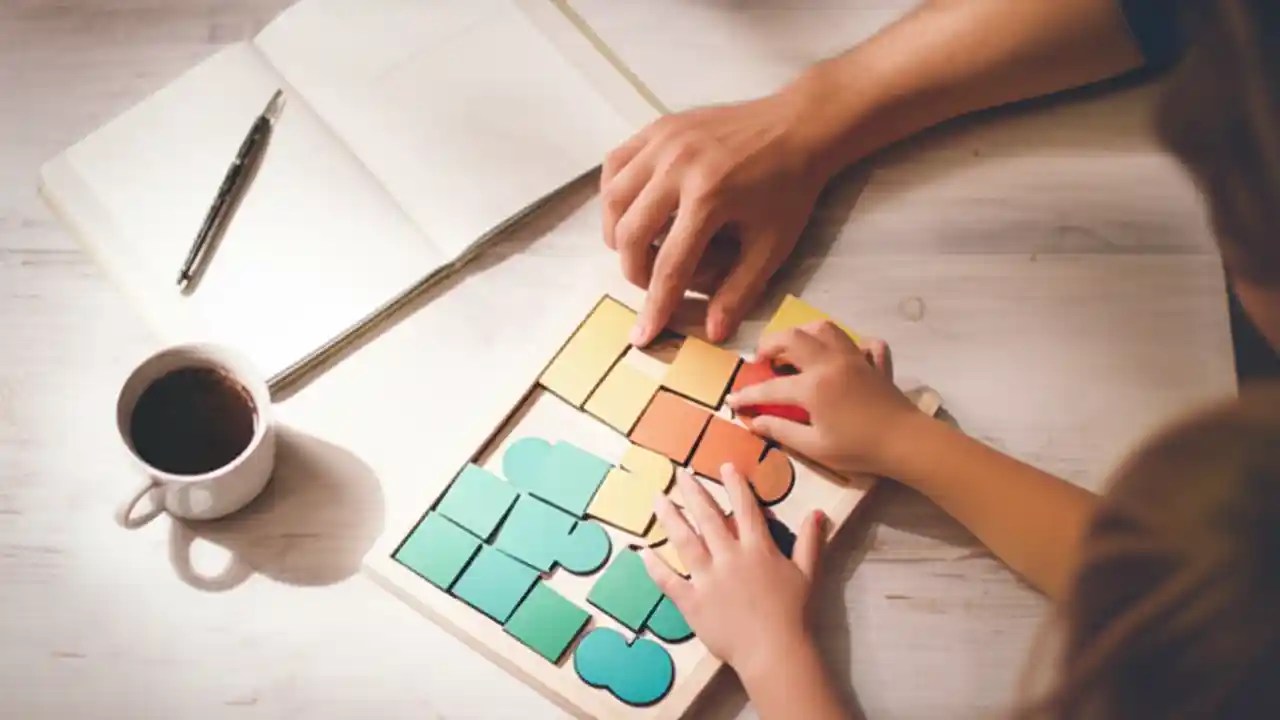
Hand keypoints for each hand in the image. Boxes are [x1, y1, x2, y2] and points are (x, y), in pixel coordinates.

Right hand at [601, 90, 832, 344]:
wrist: (798, 126)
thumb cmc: (789, 188)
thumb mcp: (772, 245)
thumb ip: (741, 290)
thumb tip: (712, 331)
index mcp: (710, 197)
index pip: (669, 266)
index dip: (655, 306)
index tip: (642, 336)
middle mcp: (678, 167)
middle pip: (631, 235)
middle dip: (635, 272)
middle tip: (651, 284)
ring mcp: (663, 142)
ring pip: (614, 200)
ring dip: (618, 234)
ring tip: (638, 250)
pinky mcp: (658, 127)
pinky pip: (615, 165)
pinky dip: (614, 195)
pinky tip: (631, 210)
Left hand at [642, 465, 826, 680]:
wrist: (774, 651)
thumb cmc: (793, 613)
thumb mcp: (808, 573)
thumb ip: (810, 541)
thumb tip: (818, 513)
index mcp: (757, 548)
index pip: (745, 508)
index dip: (735, 485)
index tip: (724, 465)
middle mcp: (729, 557)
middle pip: (708, 517)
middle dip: (693, 492)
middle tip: (681, 474)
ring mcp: (708, 578)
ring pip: (685, 541)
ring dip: (670, 518)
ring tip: (658, 499)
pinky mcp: (692, 602)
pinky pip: (669, 581)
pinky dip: (656, 567)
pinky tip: (644, 552)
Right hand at [726, 321, 919, 477]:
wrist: (906, 443)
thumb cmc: (857, 449)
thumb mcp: (814, 447)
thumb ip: (782, 430)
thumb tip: (755, 422)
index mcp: (813, 386)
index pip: (771, 387)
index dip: (748, 395)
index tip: (733, 399)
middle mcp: (830, 362)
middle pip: (793, 337)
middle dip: (771, 344)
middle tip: (762, 361)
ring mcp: (855, 358)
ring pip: (825, 329)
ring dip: (806, 334)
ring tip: (796, 350)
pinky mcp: (876, 363)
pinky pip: (865, 343)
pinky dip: (854, 345)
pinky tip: (846, 358)